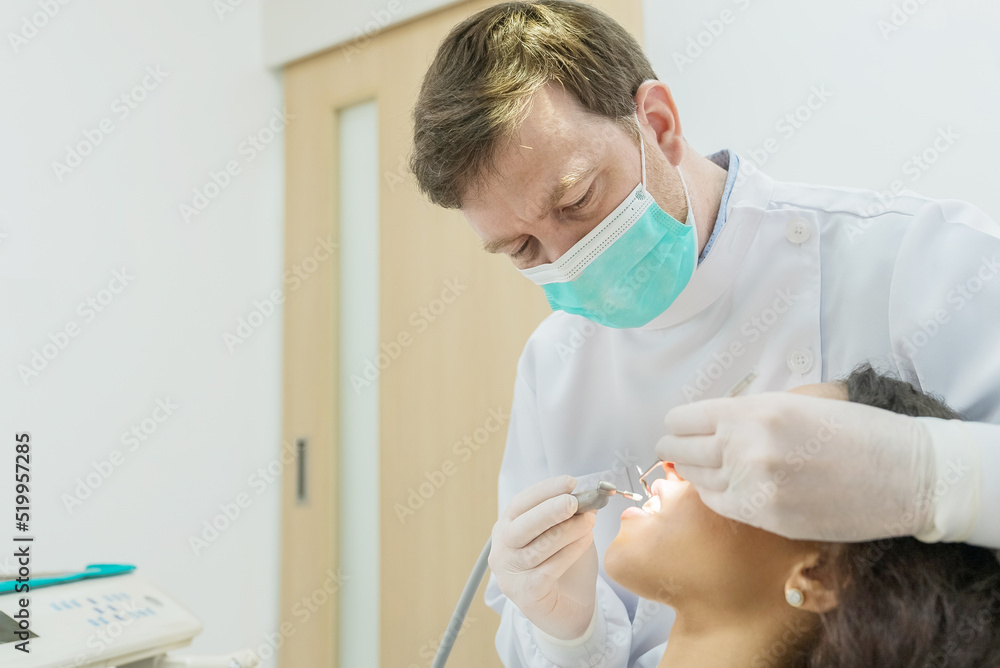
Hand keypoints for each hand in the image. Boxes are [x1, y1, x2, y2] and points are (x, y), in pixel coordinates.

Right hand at [489, 475, 597, 639]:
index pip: (520, 504)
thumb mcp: (564, 535)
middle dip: (550, 510)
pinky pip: (549, 568)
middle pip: (522, 525)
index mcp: (507, 529)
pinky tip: (585, 541)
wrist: (566, 611)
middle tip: (574, 502)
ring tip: (589, 522)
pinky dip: (570, 551)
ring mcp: (510, 575)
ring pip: (538, 547)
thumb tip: (586, 499)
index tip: (569, 482)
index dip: (544, 491)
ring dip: (567, 531)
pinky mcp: (525, 595)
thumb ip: (568, 518)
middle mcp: (502, 551)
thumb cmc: (563, 567)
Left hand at [655, 392, 937, 540]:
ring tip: (687, 465)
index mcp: (754, 409)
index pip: (686, 418)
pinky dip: (711, 493)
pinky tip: (714, 486)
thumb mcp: (797, 403)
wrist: (905, 475)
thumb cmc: (857, 431)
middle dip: (673, 448)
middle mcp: (745, 445)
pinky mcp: (765, 516)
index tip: (675, 428)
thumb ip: (750, 413)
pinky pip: (719, 503)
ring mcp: (753, 484)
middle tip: (669, 449)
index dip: (677, 424)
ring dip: (690, 471)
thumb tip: (711, 423)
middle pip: (682, 449)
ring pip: (697, 478)